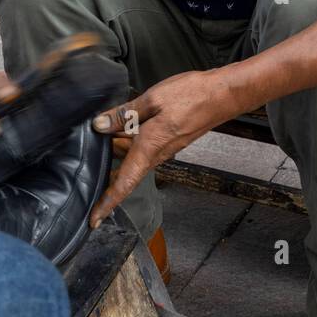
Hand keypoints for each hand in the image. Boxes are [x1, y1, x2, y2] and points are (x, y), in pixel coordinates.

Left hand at [89, 70, 228, 225]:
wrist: (222, 96)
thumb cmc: (192, 96)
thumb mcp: (152, 99)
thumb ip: (124, 114)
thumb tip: (100, 125)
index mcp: (148, 147)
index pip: (123, 183)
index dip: (107, 203)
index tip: (94, 220)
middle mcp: (157, 154)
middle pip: (124, 166)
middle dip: (109, 153)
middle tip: (100, 133)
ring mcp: (165, 150)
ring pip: (133, 155)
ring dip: (122, 142)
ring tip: (116, 119)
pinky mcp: (170, 142)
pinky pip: (144, 147)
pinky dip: (132, 137)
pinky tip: (130, 119)